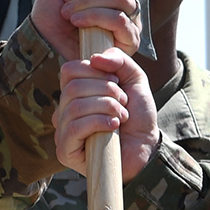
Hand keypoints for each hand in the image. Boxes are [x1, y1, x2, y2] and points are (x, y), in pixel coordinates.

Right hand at [55, 51, 158, 179]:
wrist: (147, 146)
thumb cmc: (138, 115)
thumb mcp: (134, 79)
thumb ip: (119, 60)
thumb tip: (95, 58)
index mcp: (75, 92)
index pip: (69, 70)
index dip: (94, 71)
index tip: (116, 81)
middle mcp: (65, 110)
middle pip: (73, 87)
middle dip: (105, 91)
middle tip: (123, 102)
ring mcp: (62, 131)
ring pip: (75, 107)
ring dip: (106, 108)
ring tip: (122, 116)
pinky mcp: (65, 151)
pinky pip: (74, 128)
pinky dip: (98, 122)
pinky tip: (114, 126)